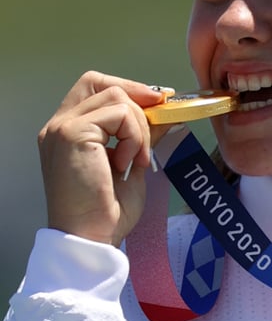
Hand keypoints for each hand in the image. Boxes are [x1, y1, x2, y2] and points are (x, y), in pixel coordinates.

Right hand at [38, 71, 169, 246]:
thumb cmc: (107, 212)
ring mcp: (63, 128)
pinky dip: (135, 137)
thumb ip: (141, 137)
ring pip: (116, 97)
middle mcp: (59, 126)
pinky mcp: (73, 133)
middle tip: (160, 117)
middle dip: (135, 95)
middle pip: (99, 82)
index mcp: (68, 132)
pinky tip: (129, 163)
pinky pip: (120, 114)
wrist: (91, 238)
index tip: (156, 103)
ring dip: (139, 128)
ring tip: (136, 160)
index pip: (93, 88)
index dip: (126, 88)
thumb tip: (164, 114)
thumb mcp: (130, 165)